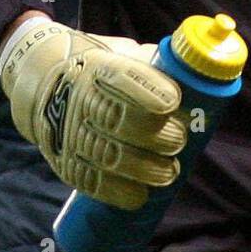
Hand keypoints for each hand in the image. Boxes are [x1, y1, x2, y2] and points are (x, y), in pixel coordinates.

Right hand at [0, 18, 187, 206]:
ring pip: (107, 156)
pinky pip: (91, 182)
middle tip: (178, 141)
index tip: (173, 102)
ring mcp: (70, 134)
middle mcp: (81, 100)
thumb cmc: (102, 71)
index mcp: (100, 68)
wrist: (45, 84)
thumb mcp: (123, 55)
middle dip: (155, 136)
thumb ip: (158, 67)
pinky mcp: (66, 163)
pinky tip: (140, 196)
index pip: (123, 79)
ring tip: (168, 172)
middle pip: (118, 121)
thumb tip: (204, 81)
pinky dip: (118, 193)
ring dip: (144, 169)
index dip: (150, 92)